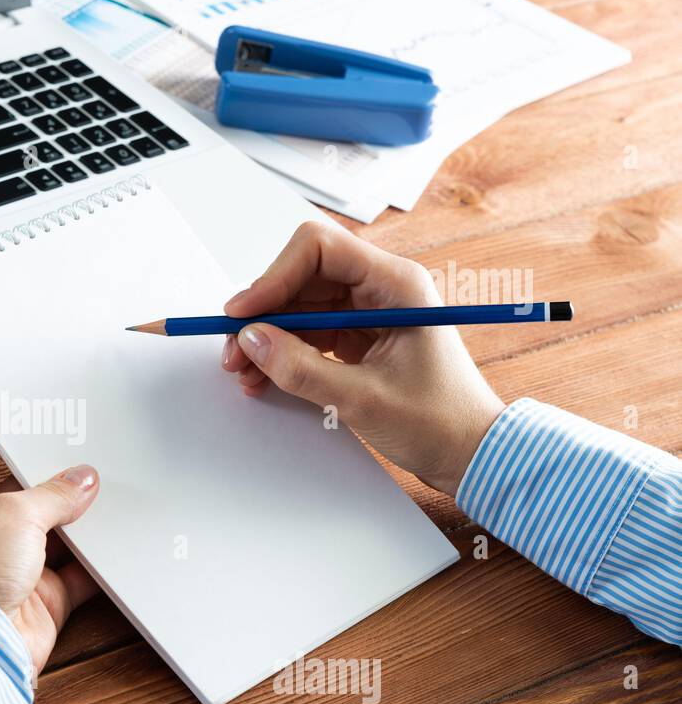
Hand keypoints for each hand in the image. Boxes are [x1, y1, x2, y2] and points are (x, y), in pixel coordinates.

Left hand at [0, 417, 100, 672]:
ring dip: (79, 519)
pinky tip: (116, 548)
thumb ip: (53, 494)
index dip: (1, 420)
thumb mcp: (13, 513)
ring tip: (110, 494)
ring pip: (54, 529)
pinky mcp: (38, 596)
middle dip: (55, 473)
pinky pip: (76, 573)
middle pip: (23, 487)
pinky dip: (96, 564)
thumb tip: (80, 480)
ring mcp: (11, 562)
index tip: (31, 405)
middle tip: (86, 451)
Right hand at [222, 220, 504, 496]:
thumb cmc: (440, 421)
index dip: (274, 276)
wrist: (470, 453)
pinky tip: (263, 374)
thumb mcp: (363, 398)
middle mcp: (380, 288)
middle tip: (234, 348)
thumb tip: (252, 342)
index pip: (319, 250)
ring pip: (299, 305)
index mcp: (396, 284)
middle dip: (263, 311)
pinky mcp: (358, 337)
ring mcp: (367, 312)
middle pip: (302, 276)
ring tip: (244, 370)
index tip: (243, 313)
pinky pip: (308, 332)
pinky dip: (281, 351)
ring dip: (267, 334)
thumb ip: (302, 368)